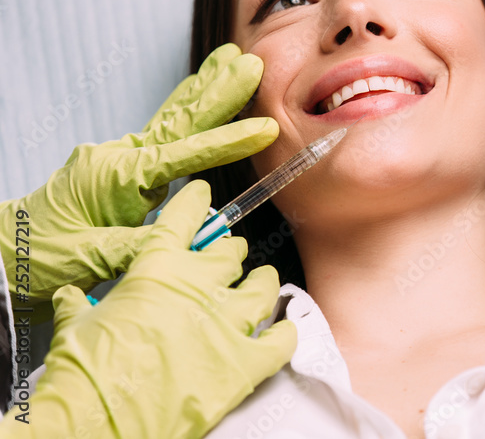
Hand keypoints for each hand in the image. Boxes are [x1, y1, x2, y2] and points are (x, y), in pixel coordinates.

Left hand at [0, 44, 276, 305]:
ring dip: (204, 91)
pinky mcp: (119, 168)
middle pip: (180, 120)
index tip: (263, 129)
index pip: (184, 155)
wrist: (4, 251)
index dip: (227, 143)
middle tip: (249, 64)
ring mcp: (118, 158)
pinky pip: (162, 134)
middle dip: (218, 91)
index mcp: (119, 177)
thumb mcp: (90, 256)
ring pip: (172, 120)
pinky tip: (198, 95)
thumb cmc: (41, 256)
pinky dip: (185, 110)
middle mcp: (119, 158)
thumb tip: (188, 241)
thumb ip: (141, 244)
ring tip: (230, 61)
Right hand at [0, 180, 296, 438]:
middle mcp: (200, 286)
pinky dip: (285, 332)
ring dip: (262, 282)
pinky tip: (283, 329)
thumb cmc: (86, 372)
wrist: (98, 422)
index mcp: (158, 267)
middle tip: (226, 258)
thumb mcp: (75, 327)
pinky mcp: (245, 363)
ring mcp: (227, 323)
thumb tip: (70, 298)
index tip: (203, 197)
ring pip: (263, 286)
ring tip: (261, 281)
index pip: (185, 218)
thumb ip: (79, 305)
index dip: (196, 203)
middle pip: (230, 252)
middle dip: (228, 252)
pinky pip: (282, 339)